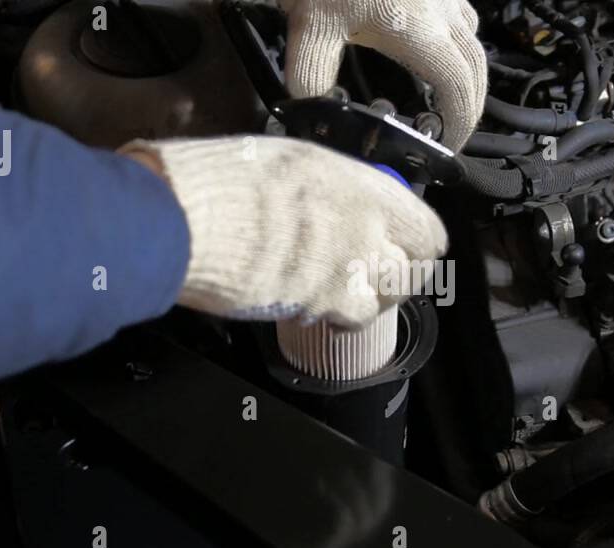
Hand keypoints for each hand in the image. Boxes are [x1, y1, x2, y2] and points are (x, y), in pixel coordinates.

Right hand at [121, 136, 447, 328]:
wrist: (187, 219)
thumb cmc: (222, 179)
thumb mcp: (290, 160)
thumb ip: (330, 184)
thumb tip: (340, 196)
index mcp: (361, 187)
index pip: (426, 228)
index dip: (421, 241)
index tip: (412, 244)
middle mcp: (364, 231)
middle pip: (414, 271)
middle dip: (399, 275)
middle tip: (379, 271)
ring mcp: (344, 273)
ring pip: (383, 302)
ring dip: (368, 299)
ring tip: (343, 288)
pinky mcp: (317, 306)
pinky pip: (344, 320)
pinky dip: (334, 317)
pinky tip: (313, 301)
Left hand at [278, 0, 487, 151]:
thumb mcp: (309, 26)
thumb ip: (309, 77)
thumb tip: (308, 112)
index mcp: (420, 33)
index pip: (459, 90)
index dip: (460, 124)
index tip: (448, 142)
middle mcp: (443, 12)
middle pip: (477, 69)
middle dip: (470, 105)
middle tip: (452, 128)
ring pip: (473, 38)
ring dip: (467, 71)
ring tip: (446, 94)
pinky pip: (460, 13)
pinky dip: (456, 39)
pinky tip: (433, 43)